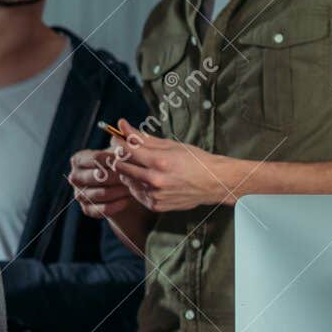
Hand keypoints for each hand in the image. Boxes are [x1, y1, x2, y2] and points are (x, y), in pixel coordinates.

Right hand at [67, 146, 139, 219]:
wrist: (125, 190)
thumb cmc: (123, 165)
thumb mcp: (123, 152)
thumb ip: (123, 142)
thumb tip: (125, 133)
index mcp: (79, 160)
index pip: (96, 158)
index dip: (115, 159)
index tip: (132, 160)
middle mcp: (75, 177)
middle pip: (98, 176)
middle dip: (119, 176)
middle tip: (136, 175)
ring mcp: (79, 195)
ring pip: (101, 193)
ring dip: (120, 190)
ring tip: (135, 187)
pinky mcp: (87, 209)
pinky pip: (102, 209)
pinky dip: (117, 204)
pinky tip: (128, 199)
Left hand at [109, 118, 237, 211]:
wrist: (214, 182)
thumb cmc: (195, 160)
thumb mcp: (171, 145)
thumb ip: (143, 138)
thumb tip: (123, 125)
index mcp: (159, 161)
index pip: (126, 150)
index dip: (118, 142)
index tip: (117, 138)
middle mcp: (155, 180)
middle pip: (121, 167)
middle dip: (120, 158)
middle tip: (126, 153)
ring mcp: (154, 195)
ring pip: (127, 181)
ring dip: (129, 172)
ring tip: (142, 167)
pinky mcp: (155, 205)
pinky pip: (136, 194)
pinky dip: (138, 185)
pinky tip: (149, 180)